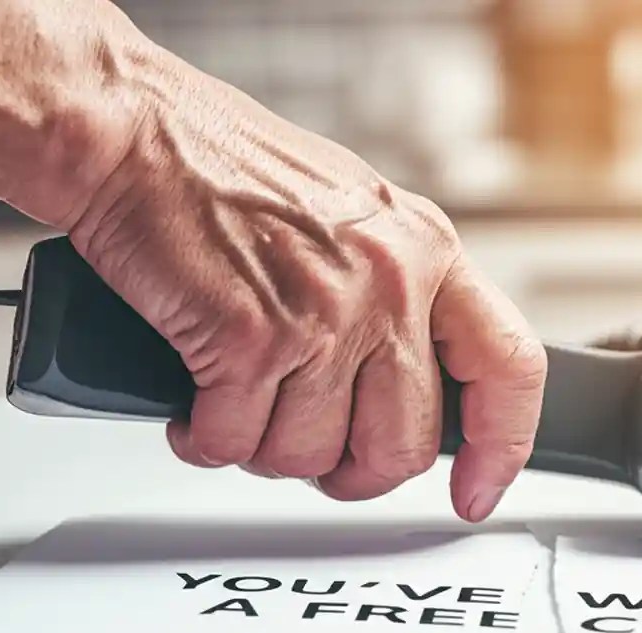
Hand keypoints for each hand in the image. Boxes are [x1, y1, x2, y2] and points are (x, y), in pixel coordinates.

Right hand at [60, 49, 544, 521]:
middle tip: (313, 448)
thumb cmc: (222, 166)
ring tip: (238, 397)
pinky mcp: (250, 340)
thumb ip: (395, 295)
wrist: (131, 134)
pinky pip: (236, 443)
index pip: (510, 366)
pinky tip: (195, 400)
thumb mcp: (352, 217)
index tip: (478, 489)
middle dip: (350, 469)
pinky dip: (205, 438)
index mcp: (427, 249)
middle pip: (405, 445)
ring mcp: (325, 314)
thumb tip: (405, 384)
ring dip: (264, 446)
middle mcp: (390, 283)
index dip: (502, 446)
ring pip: (311, 456)